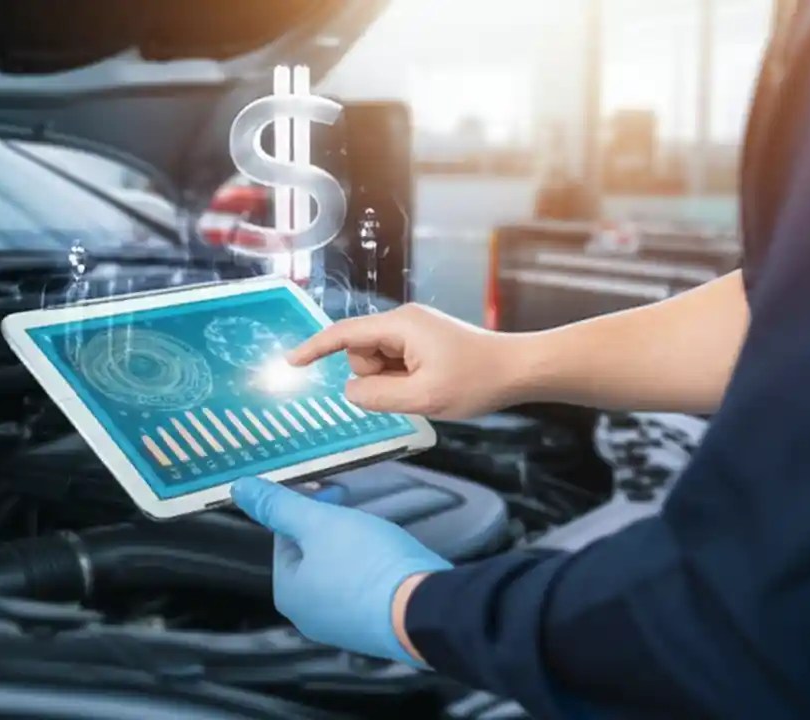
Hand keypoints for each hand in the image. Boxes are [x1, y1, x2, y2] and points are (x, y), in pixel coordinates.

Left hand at [231, 476, 452, 665]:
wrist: (424, 609)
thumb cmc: (365, 563)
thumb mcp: (319, 522)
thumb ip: (277, 504)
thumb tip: (237, 488)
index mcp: (288, 593)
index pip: (284, 539)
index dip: (305, 508)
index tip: (331, 491)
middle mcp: (309, 617)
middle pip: (311, 556)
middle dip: (330, 527)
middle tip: (354, 509)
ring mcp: (344, 627)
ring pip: (338, 571)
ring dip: (351, 545)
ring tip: (375, 532)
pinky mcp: (375, 629)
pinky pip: (362, 589)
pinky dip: (371, 568)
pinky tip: (389, 557)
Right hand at [288, 303, 522, 419]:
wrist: (518, 370)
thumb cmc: (476, 381)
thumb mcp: (423, 397)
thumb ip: (377, 396)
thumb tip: (350, 391)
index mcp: (400, 325)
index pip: (343, 335)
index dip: (315, 348)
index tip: (291, 363)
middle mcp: (403, 321)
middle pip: (360, 352)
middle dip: (373, 377)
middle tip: (411, 390)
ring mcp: (414, 330)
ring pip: (376, 361)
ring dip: (390, 381)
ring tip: (426, 388)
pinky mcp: (423, 341)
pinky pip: (394, 363)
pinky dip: (402, 379)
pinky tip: (429, 385)